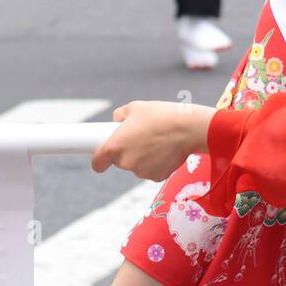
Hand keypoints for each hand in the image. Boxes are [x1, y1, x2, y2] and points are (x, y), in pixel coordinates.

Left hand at [90, 101, 211, 181]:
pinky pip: (152, 170)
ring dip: (143, 157)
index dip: (99, 160)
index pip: (97, 162)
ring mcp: (141, 172)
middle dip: (128, 151)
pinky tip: (166, 150)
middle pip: (120, 161)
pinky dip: (156, 163)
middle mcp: (125, 163)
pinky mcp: (157, 177)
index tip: (103, 157)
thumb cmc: (161, 115)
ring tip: (157, 141)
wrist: (189, 129)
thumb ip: (120, 114)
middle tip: (141, 137)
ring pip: (137, 166)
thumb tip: (117, 120)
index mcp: (115, 146)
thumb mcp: (136, 107)